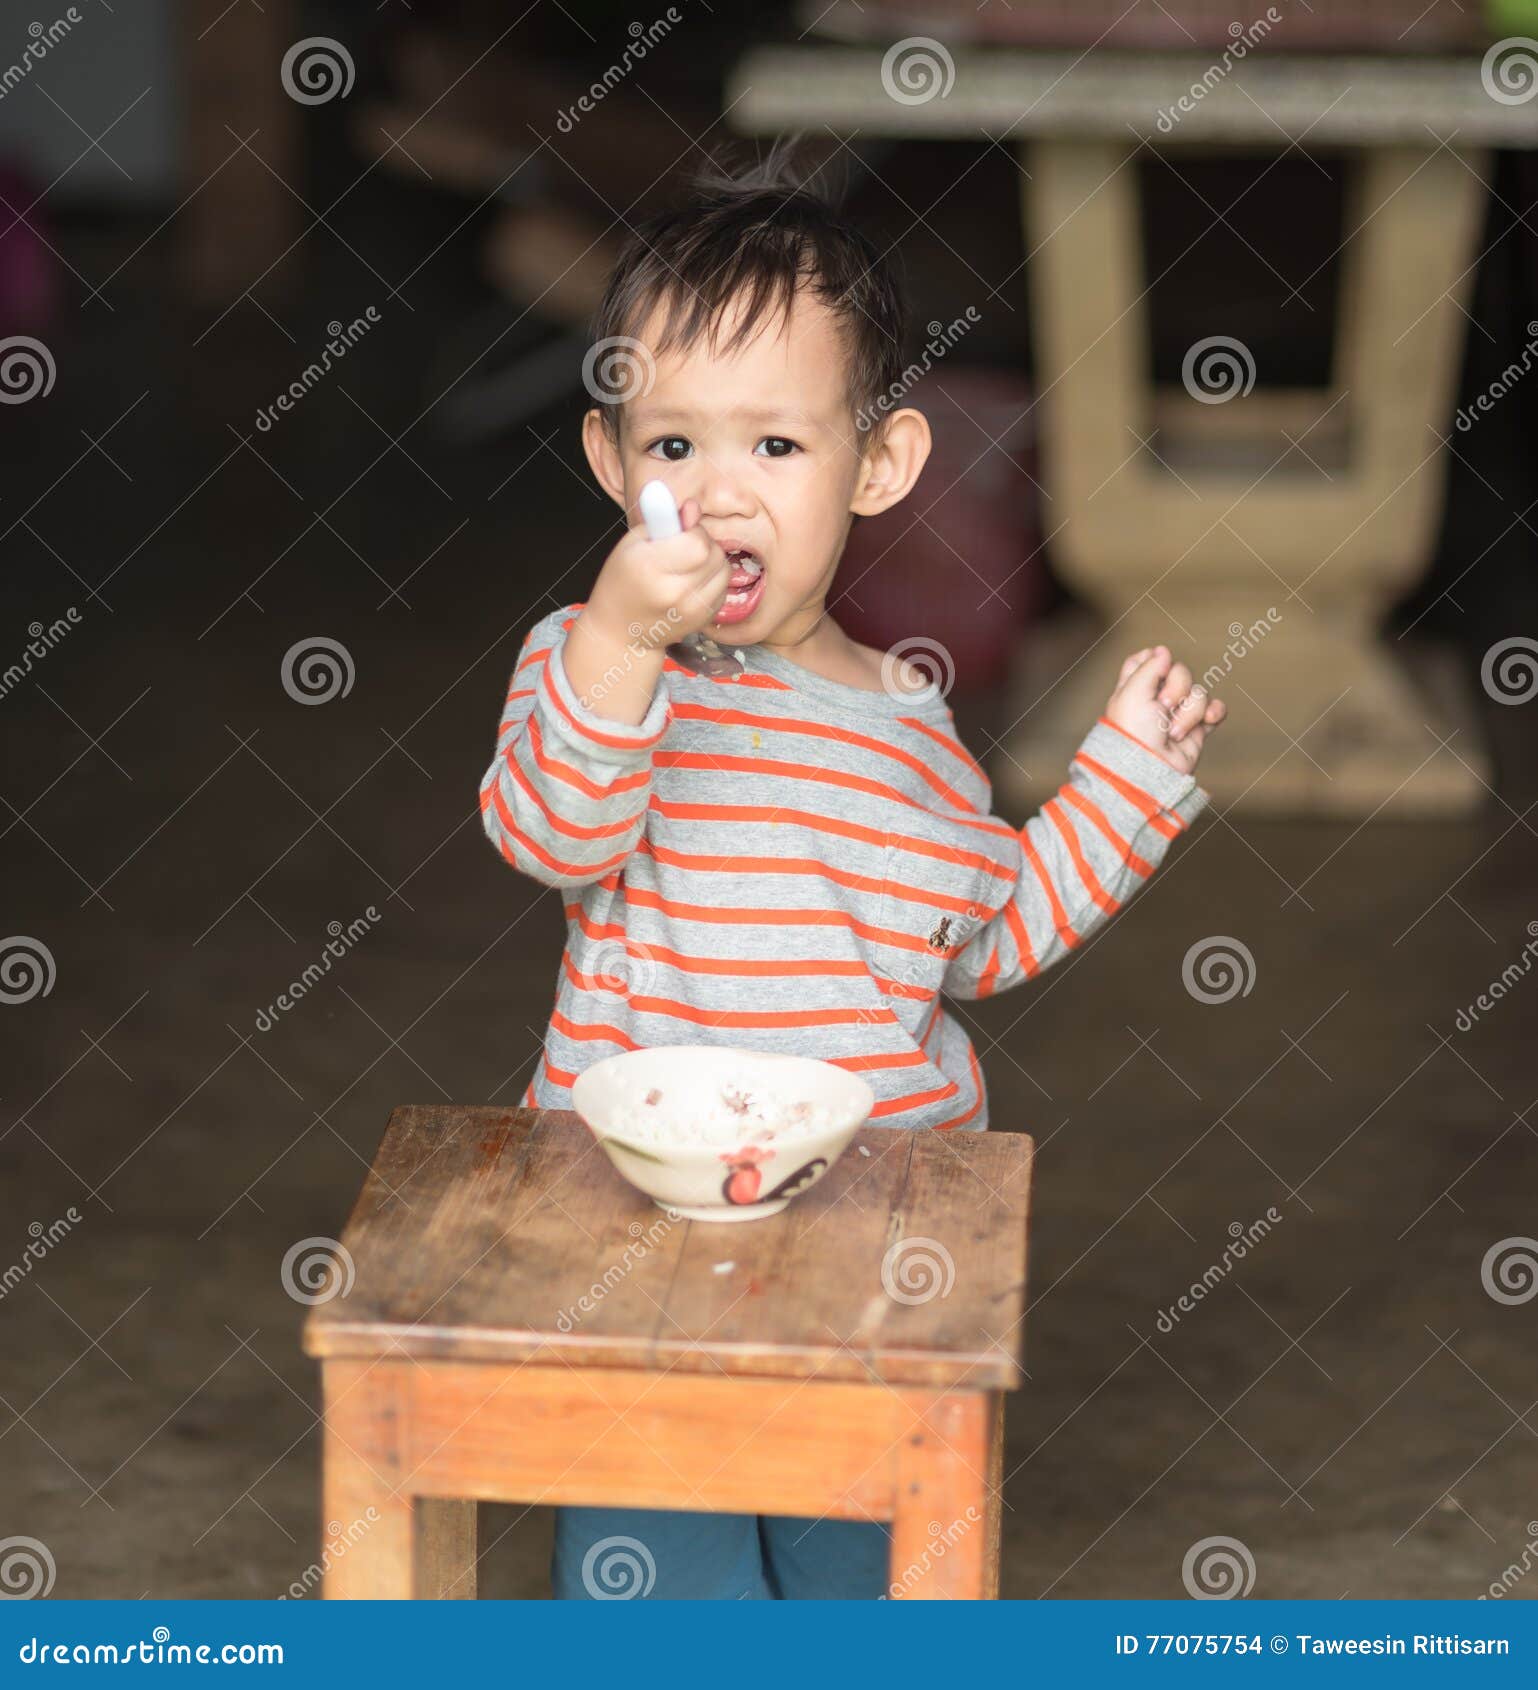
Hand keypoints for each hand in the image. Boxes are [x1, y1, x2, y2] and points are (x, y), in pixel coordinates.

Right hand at [585, 494, 731, 647]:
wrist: (621, 631)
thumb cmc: (623, 580)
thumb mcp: (633, 542)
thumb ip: (664, 520)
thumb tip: (693, 508)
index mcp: (649, 567)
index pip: (697, 541)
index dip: (693, 531)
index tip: (681, 533)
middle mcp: (672, 592)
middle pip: (713, 554)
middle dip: (703, 543)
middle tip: (682, 548)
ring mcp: (690, 610)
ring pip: (724, 570)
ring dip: (712, 561)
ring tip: (688, 565)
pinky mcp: (702, 620)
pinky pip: (723, 588)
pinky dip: (713, 580)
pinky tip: (693, 582)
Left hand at [1103, 645, 1226, 775]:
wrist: (1149, 771)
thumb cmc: (1133, 733)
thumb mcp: (1133, 692)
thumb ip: (1149, 666)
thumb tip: (1163, 650)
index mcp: (1134, 688)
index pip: (1146, 660)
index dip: (1154, 659)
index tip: (1155, 668)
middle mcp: (1156, 699)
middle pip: (1179, 671)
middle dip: (1177, 687)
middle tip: (1163, 707)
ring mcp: (1178, 714)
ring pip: (1198, 692)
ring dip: (1189, 711)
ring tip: (1173, 733)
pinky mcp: (1197, 729)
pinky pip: (1215, 710)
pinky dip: (1214, 713)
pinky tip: (1208, 722)